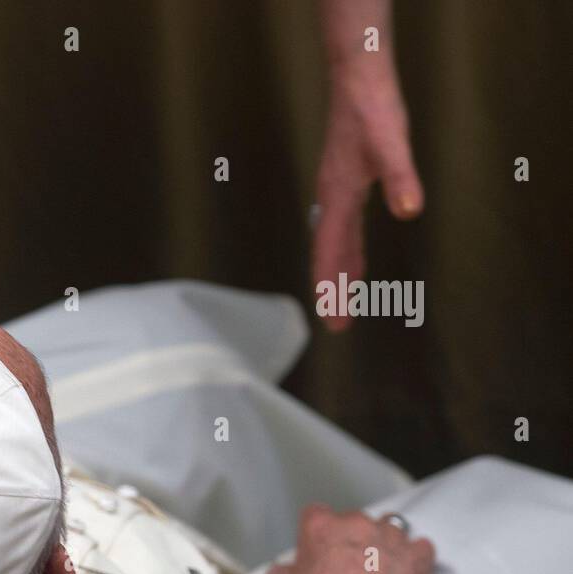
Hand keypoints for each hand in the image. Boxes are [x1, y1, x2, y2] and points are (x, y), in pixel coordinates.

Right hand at [267, 504, 434, 573]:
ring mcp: (389, 540)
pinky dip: (415, 557)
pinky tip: (406, 572)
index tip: (319, 547)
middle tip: (347, 565)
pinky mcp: (416, 559)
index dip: (317, 533)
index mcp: (321, 528)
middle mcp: (356, 526)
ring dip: (385, 544)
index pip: (316, 514)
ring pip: (390, 528)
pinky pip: (421, 547)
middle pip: (355, 520)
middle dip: (352, 539)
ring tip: (378, 569)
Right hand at [311, 62, 423, 331]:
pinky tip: (356, 260)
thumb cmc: (372, 110)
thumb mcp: (392, 143)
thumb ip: (401, 177)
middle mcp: (332, 199)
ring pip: (335, 243)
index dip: (331, 285)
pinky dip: (348, 250)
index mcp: (338, 196)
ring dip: (340, 273)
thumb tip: (410, 211)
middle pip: (328, 254)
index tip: (332, 318)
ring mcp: (337, 193)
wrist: (358, 81)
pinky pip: (345, 228)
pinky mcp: (347, 184)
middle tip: (338, 326)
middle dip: (333, 290)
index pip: (330, 250)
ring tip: (344, 302)